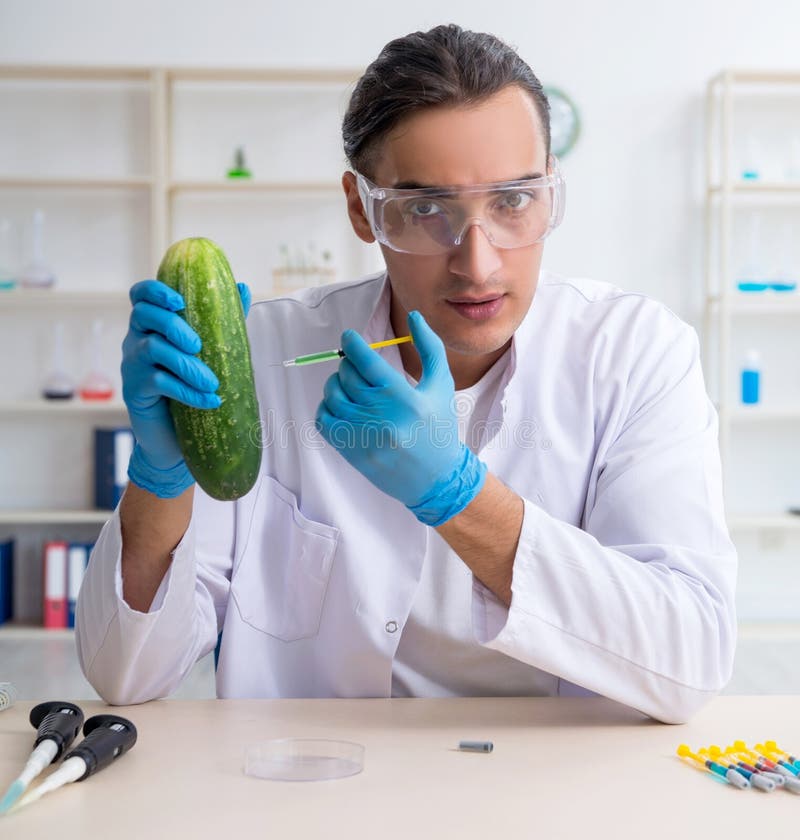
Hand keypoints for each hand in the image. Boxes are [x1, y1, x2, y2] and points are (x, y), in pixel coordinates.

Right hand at [121, 279, 250, 497]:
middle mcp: (136, 340)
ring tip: (213, 382)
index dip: (154, 291)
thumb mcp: (209, 351)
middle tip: (199, 346)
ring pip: (152, 349)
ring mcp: (132, 365)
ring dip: (187, 364)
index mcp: (152, 325)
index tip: (179, 300)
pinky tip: (209, 400)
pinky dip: (187, 391)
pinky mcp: (134, 390)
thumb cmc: (191, 386)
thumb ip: (221, 320)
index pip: (141, 295)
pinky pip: (158, 382)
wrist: (174, 436)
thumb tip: (242, 288)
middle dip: (173, 325)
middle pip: (144, 315)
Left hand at [315, 310, 486, 525]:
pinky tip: (343, 407)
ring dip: (336, 384)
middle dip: (348, 364)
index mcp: (401, 396)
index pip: (365, 360)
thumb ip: (430, 347)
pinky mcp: (350, 450)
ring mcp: (361, 434)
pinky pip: (323, 419)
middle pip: (346, 375)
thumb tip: (414, 316)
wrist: (437, 477)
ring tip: (350, 386)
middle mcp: (379, 415)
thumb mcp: (441, 385)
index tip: (349, 337)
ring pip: (332, 395)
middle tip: (356, 365)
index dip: (352, 343)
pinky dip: (327, 408)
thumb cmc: (439, 427)